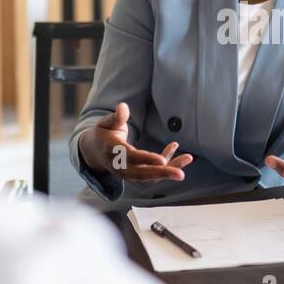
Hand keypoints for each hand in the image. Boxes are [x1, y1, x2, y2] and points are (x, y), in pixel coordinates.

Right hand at [78, 102, 192, 183]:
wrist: (95, 152)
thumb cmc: (104, 133)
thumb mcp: (106, 122)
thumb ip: (116, 116)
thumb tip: (123, 107)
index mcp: (112, 150)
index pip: (130, 156)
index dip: (146, 159)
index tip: (162, 160)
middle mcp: (120, 166)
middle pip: (142, 173)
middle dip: (162, 174)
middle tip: (181, 174)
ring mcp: (128, 174)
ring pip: (150, 176)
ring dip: (169, 171)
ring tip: (188, 159)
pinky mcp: (136, 176)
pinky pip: (153, 174)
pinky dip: (167, 166)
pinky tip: (179, 153)